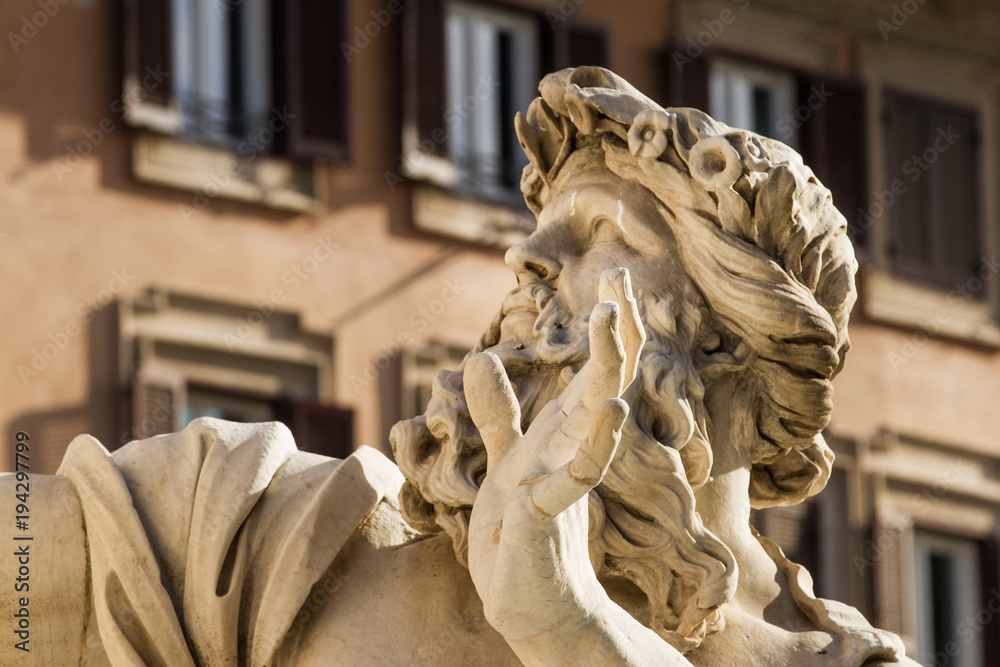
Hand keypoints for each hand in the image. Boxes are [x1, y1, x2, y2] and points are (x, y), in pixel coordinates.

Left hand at [463, 267, 645, 640]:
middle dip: (617, 329)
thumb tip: (480, 358)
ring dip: (607, 365)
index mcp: (561, 431)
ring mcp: (565, 476)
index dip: (608, 326)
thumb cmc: (521, 533)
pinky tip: (612, 413)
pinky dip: (595, 445)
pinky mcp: (550, 512)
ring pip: (595, 412)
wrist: (527, 601)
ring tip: (614, 315)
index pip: (594, 368)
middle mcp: (571, 446)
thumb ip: (499, 412)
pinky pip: (577, 475)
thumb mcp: (507, 459)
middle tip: (624, 280)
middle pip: (605, 377)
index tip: (616, 281)